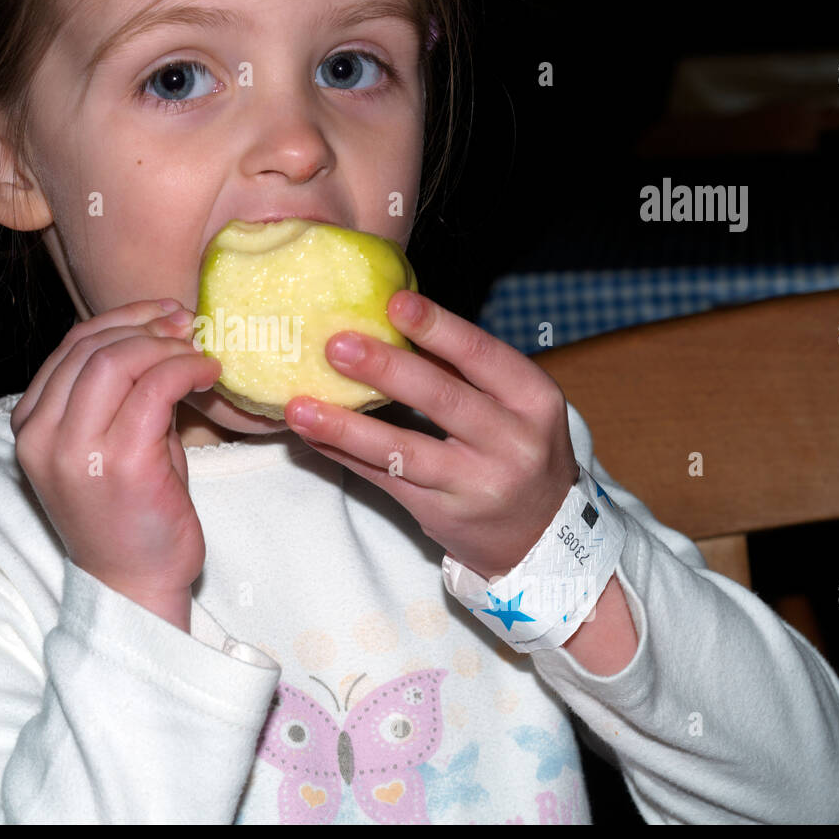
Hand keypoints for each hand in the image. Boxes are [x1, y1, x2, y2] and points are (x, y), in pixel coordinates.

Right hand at [10, 299, 221, 628]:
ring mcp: (77, 450)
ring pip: (119, 360)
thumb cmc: (129, 517)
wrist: (134, 588)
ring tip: (200, 354)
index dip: (122, 319)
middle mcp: (43, 436)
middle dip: (147, 326)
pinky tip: (209, 375)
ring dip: (168, 347)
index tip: (164, 315)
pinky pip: (155, 389)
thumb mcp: (107, 445)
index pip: (70, 348)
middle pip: (92, 347)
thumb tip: (159, 335)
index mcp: (31, 428)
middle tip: (188, 328)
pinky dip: (187, 370)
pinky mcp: (121, 463)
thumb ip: (116, 394)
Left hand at [283, 290, 579, 581]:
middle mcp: (510, 443)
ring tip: (300, 406)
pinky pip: (382, 479)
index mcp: (533, 400)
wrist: (538, 534)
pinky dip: (342, 454)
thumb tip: (394, 319)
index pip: (482, 355)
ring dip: (345, 425)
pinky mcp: (439, 513)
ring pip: (402, 450)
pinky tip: (312, 434)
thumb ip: (462, 368)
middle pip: (441, 399)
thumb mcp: (514, 404)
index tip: (395, 303)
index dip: (438, 328)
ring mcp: (474, 484)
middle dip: (384, 368)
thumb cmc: (518, 449)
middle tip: (336, 346)